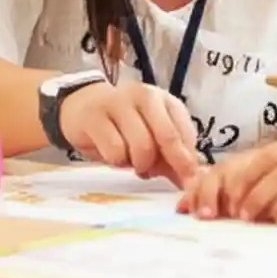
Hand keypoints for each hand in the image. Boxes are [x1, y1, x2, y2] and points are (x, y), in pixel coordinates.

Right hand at [59, 80, 199, 186]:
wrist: (82, 105)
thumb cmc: (123, 125)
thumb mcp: (151, 136)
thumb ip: (172, 157)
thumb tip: (194, 180)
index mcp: (164, 100)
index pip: (185, 133)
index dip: (188, 162)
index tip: (187, 180)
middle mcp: (145, 96)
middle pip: (168, 137)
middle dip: (167, 164)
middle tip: (155, 173)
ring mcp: (119, 103)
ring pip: (141, 147)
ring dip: (137, 164)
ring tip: (130, 161)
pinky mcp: (95, 117)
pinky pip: (115, 152)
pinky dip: (116, 161)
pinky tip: (112, 154)